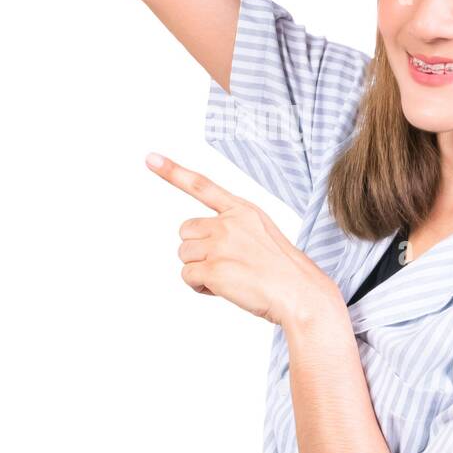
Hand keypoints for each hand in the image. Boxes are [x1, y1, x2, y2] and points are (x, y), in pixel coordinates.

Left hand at [145, 153, 336, 327]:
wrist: (301, 294)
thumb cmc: (284, 271)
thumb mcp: (261, 233)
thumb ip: (232, 229)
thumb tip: (203, 244)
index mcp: (242, 210)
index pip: (202, 186)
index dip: (173, 172)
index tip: (151, 159)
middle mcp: (228, 223)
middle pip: (186, 232)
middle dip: (197, 250)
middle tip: (225, 264)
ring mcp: (220, 245)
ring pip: (184, 256)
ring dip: (199, 270)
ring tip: (229, 278)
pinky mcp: (214, 269)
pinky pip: (188, 277)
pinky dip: (200, 288)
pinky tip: (225, 290)